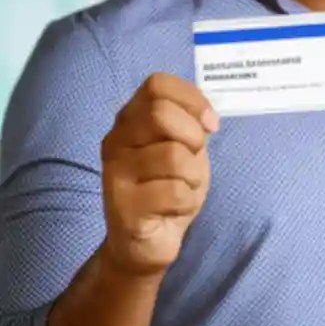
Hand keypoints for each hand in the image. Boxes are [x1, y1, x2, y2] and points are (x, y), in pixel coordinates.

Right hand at [100, 73, 217, 278]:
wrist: (146, 241)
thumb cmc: (169, 186)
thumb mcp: (186, 146)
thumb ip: (190, 121)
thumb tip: (207, 118)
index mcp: (131, 119)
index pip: (158, 84)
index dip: (192, 99)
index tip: (209, 124)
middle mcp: (115, 140)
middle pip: (161, 114)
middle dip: (193, 137)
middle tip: (192, 159)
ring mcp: (114, 173)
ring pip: (173, 156)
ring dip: (194, 176)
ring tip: (182, 188)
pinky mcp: (122, 207)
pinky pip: (175, 192)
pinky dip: (187, 201)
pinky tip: (173, 209)